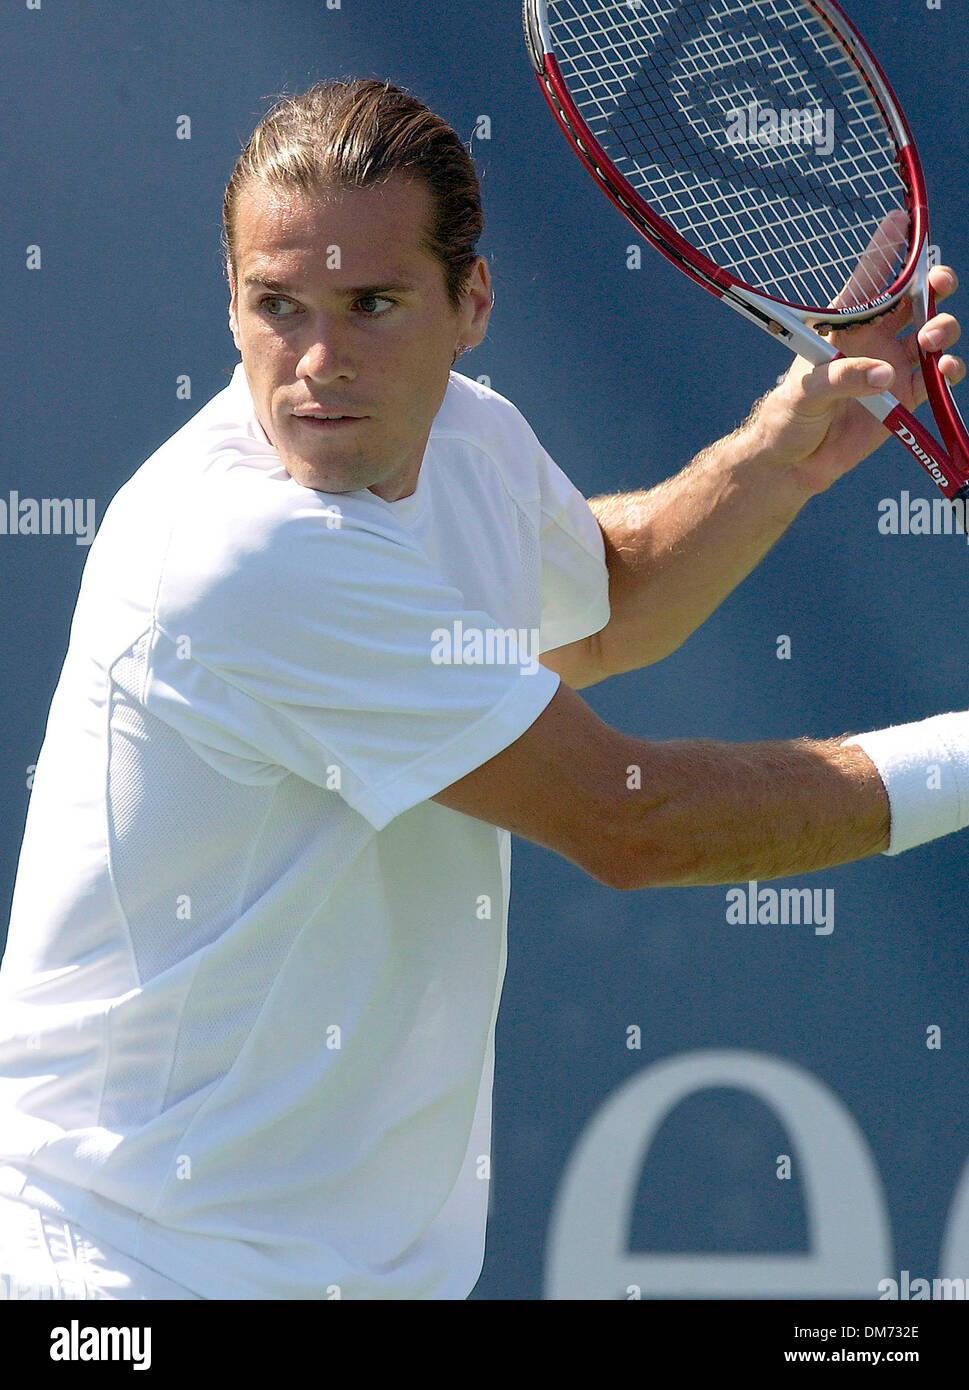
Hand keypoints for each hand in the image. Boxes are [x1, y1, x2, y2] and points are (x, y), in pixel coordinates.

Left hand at [748, 261, 965, 499]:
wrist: (794, 463)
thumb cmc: (787, 418)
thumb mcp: (804, 392)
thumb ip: (842, 378)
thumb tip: (886, 375)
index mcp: (843, 326)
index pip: (868, 280)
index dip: (885, 249)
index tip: (901, 218)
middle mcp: (873, 339)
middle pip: (914, 299)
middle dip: (935, 284)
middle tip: (939, 284)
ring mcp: (893, 366)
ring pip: (933, 332)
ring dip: (943, 327)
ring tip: (932, 339)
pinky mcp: (906, 397)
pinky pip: (939, 376)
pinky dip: (950, 369)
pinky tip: (946, 368)